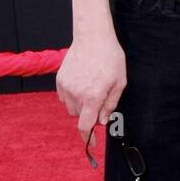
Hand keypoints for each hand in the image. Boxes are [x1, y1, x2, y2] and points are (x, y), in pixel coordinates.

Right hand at [56, 28, 128, 156]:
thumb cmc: (109, 58)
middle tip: (99, 100)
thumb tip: (102, 121)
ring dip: (80, 105)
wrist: (92, 37)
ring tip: (91, 88)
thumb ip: (110, 104)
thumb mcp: (119, 82)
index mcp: (92, 97)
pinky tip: (81, 83)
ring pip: (71, 108)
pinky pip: (64, 97)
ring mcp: (66, 87)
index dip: (88, 138)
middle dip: (88, 114)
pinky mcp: (60, 80)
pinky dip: (72, 96)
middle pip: (79, 117)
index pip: (85, 126)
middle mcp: (76, 94)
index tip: (91, 144)